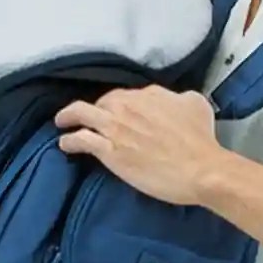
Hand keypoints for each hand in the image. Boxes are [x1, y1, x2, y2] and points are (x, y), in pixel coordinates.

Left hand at [55, 85, 227, 205]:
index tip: (119, 113)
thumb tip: (173, 101)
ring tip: (61, 122)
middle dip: (95, 108)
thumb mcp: (195, 105)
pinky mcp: (109, 152)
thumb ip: (179, 99)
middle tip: (92, 118)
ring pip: (82, 113)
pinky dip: (69, 140)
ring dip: (68, 116)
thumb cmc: (201, 140)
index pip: (126, 94)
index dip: (121, 104)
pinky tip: (65, 144)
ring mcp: (116, 128)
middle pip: (102, 101)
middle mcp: (128, 105)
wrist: (200, 169)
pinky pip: (81, 139)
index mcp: (149, 94)